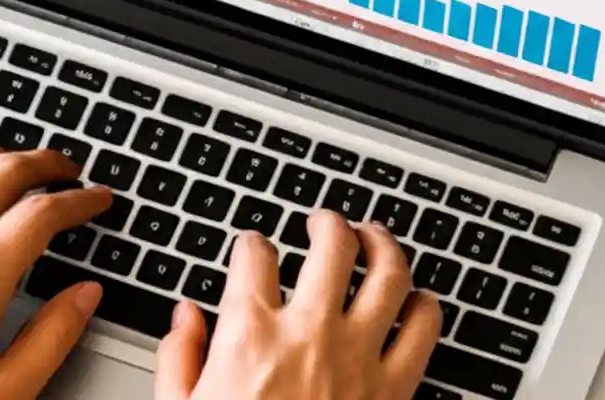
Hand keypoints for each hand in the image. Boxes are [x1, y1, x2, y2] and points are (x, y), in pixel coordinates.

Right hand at [156, 213, 441, 399]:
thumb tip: (185, 317)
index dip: (252, 243)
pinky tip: (416, 300)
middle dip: (326, 222)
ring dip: (382, 245)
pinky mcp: (395, 388)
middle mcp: (309, 333)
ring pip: (387, 273)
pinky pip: (424, 329)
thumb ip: (180, 357)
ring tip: (374, 238)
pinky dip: (425, 306)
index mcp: (250, 333)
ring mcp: (358, 357)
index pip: (253, 254)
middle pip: (330, 244)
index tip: (253, 249)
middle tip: (323, 222)